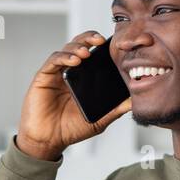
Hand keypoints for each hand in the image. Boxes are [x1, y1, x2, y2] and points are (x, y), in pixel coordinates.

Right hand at [15, 30, 130, 160]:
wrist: (49, 140)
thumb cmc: (71, 129)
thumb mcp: (100, 120)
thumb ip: (116, 109)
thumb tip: (135, 101)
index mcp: (84, 78)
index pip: (94, 54)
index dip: (102, 46)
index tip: (114, 45)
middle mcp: (70, 72)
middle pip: (80, 45)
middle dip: (89, 38)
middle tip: (100, 39)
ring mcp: (57, 73)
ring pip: (67, 49)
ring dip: (77, 47)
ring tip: (86, 53)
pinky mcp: (44, 76)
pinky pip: (54, 61)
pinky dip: (64, 57)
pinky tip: (74, 61)